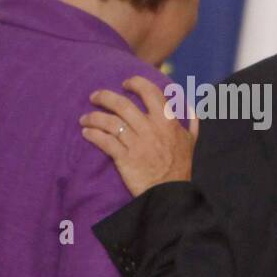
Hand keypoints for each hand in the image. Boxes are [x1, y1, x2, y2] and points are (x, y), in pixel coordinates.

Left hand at [80, 75, 198, 196]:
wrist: (170, 194)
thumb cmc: (180, 167)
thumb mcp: (191, 142)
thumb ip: (192, 122)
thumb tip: (191, 106)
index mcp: (167, 121)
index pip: (150, 91)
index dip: (135, 83)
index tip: (126, 83)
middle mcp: (151, 128)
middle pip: (122, 103)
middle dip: (105, 96)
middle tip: (95, 96)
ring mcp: (137, 143)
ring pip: (109, 122)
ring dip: (93, 117)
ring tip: (85, 118)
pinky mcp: (124, 158)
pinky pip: (104, 141)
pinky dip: (93, 134)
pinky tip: (86, 132)